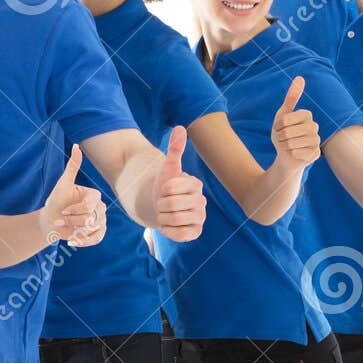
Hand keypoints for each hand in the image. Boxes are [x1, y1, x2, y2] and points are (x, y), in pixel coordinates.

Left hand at [40, 144, 105, 246]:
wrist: (51, 220)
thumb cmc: (56, 201)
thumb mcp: (63, 184)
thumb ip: (72, 167)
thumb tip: (77, 145)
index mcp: (94, 195)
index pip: (90, 205)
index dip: (75, 210)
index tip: (62, 211)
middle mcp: (101, 208)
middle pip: (91, 218)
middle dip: (73, 221)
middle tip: (61, 221)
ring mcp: (101, 221)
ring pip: (93, 229)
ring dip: (75, 231)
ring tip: (65, 229)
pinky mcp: (98, 234)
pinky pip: (97, 239)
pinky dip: (84, 242)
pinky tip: (71, 241)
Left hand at [153, 125, 204, 241]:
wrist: (163, 207)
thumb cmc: (165, 186)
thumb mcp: (168, 168)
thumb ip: (175, 149)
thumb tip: (180, 128)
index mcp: (196, 185)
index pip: (171, 188)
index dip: (162, 190)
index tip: (165, 190)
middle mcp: (202, 202)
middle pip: (171, 205)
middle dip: (161, 205)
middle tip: (163, 203)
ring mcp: (200, 218)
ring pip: (174, 220)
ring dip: (163, 217)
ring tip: (166, 213)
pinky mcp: (196, 232)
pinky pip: (180, 235)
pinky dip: (169, 230)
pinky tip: (168, 225)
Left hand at [271, 76, 320, 167]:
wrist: (285, 156)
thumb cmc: (283, 134)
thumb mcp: (282, 115)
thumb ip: (292, 97)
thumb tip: (300, 77)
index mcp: (307, 115)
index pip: (286, 118)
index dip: (278, 125)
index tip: (279, 127)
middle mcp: (314, 126)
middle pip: (288, 132)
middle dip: (280, 137)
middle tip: (283, 139)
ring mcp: (317, 141)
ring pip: (293, 143)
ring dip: (285, 146)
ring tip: (288, 146)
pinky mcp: (315, 154)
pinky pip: (298, 153)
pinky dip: (291, 154)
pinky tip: (294, 154)